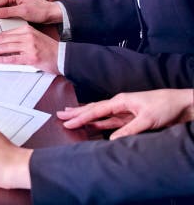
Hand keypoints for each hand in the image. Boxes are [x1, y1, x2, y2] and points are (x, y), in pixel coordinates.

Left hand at [0, 25, 59, 72]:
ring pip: (5, 48)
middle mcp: (27, 36)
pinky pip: (12, 59)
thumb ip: (19, 38)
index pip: (5, 33)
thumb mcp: (33, 37)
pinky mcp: (31, 57)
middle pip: (3, 39)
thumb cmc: (49, 48)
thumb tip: (3, 44)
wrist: (64, 56)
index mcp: (26, 29)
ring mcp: (29, 46)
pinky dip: (2, 59)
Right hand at [57, 88, 193, 138]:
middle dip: (77, 112)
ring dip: (86, 117)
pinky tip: (93, 125)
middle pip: (94, 109)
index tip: (67, 122)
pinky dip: (100, 123)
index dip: (80, 117)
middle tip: (60, 115)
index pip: (96, 110)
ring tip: (71, 117)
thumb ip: (128, 130)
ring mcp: (125, 112)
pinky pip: (111, 121)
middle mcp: (120, 105)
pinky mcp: (132, 119)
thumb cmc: (166, 106)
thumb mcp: (147, 119)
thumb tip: (111, 139)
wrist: (182, 105)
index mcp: (121, 101)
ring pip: (100, 115)